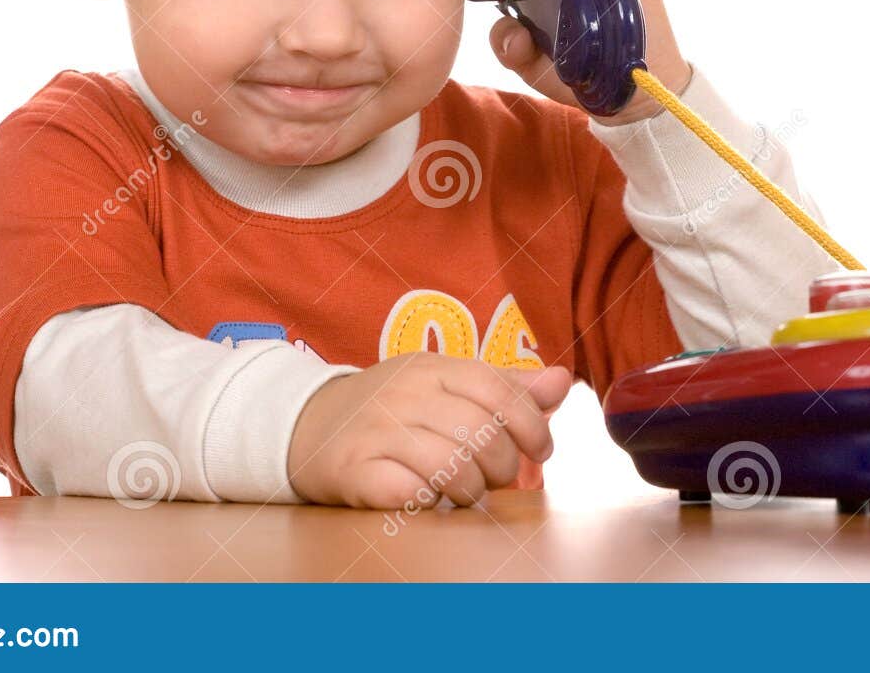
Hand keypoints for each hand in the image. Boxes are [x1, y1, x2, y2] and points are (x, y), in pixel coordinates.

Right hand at [286, 352, 573, 508]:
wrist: (306, 425)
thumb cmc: (394, 409)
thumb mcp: (445, 385)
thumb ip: (506, 387)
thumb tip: (563, 381)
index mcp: (433, 367)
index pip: (497, 389)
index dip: (530, 423)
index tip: (540, 450)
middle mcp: (404, 394)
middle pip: (479, 432)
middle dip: (502, 465)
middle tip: (497, 478)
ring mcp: (375, 431)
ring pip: (449, 465)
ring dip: (470, 489)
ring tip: (465, 492)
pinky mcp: (352, 471)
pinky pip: (407, 493)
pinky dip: (429, 502)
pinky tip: (428, 498)